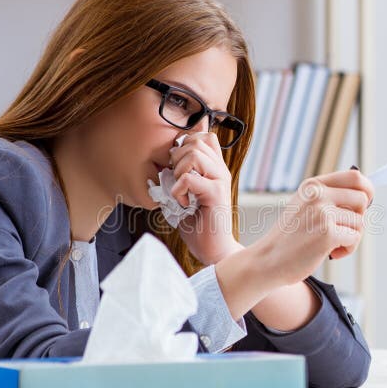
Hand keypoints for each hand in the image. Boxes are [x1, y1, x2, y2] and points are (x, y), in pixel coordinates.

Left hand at [168, 132, 240, 264]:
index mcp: (215, 169)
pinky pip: (189, 178)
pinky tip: (183, 203)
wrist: (214, 251)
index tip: (178, 166)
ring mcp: (221, 181)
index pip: (204, 136)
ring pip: (194, 154)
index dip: (186, 144)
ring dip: (179, 171)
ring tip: (181, 190)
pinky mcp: (217, 194)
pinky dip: (178, 190)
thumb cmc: (199, 226)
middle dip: (178, 156)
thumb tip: (166, 162)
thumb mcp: (186, 195)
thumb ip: (181, 176)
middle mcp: (220, 171)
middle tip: (177, 179)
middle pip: (197, 140)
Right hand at [258, 169, 373, 285]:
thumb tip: (365, 196)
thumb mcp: (304, 206)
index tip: (365, 204)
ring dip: (351, 238)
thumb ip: (329, 198)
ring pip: (360, 222)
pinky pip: (355, 239)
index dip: (367, 190)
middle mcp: (318, 195)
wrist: (268, 260)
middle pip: (362, 199)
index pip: (355, 176)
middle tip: (343, 230)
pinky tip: (331, 253)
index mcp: (313, 186)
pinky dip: (347, 249)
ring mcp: (322, 213)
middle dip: (359, 218)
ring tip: (331, 245)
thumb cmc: (290, 238)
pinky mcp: (327, 234)